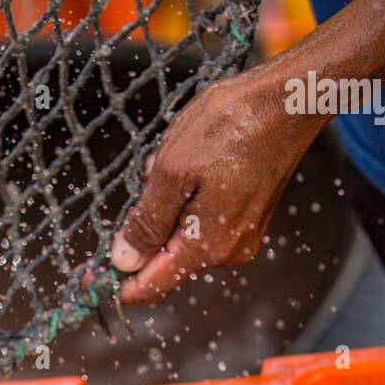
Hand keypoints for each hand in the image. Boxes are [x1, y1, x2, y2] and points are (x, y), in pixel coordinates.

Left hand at [111, 66, 322, 304]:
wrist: (290, 99)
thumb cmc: (231, 126)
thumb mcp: (173, 170)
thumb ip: (147, 221)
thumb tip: (125, 261)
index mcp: (206, 246)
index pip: (153, 285)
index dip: (120, 285)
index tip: (94, 277)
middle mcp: (228, 251)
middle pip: (168, 262)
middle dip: (147, 230)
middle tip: (149, 176)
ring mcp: (243, 236)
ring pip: (185, 238)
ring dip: (168, 209)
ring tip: (178, 160)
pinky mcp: (250, 218)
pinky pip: (205, 222)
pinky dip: (188, 200)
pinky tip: (196, 162)